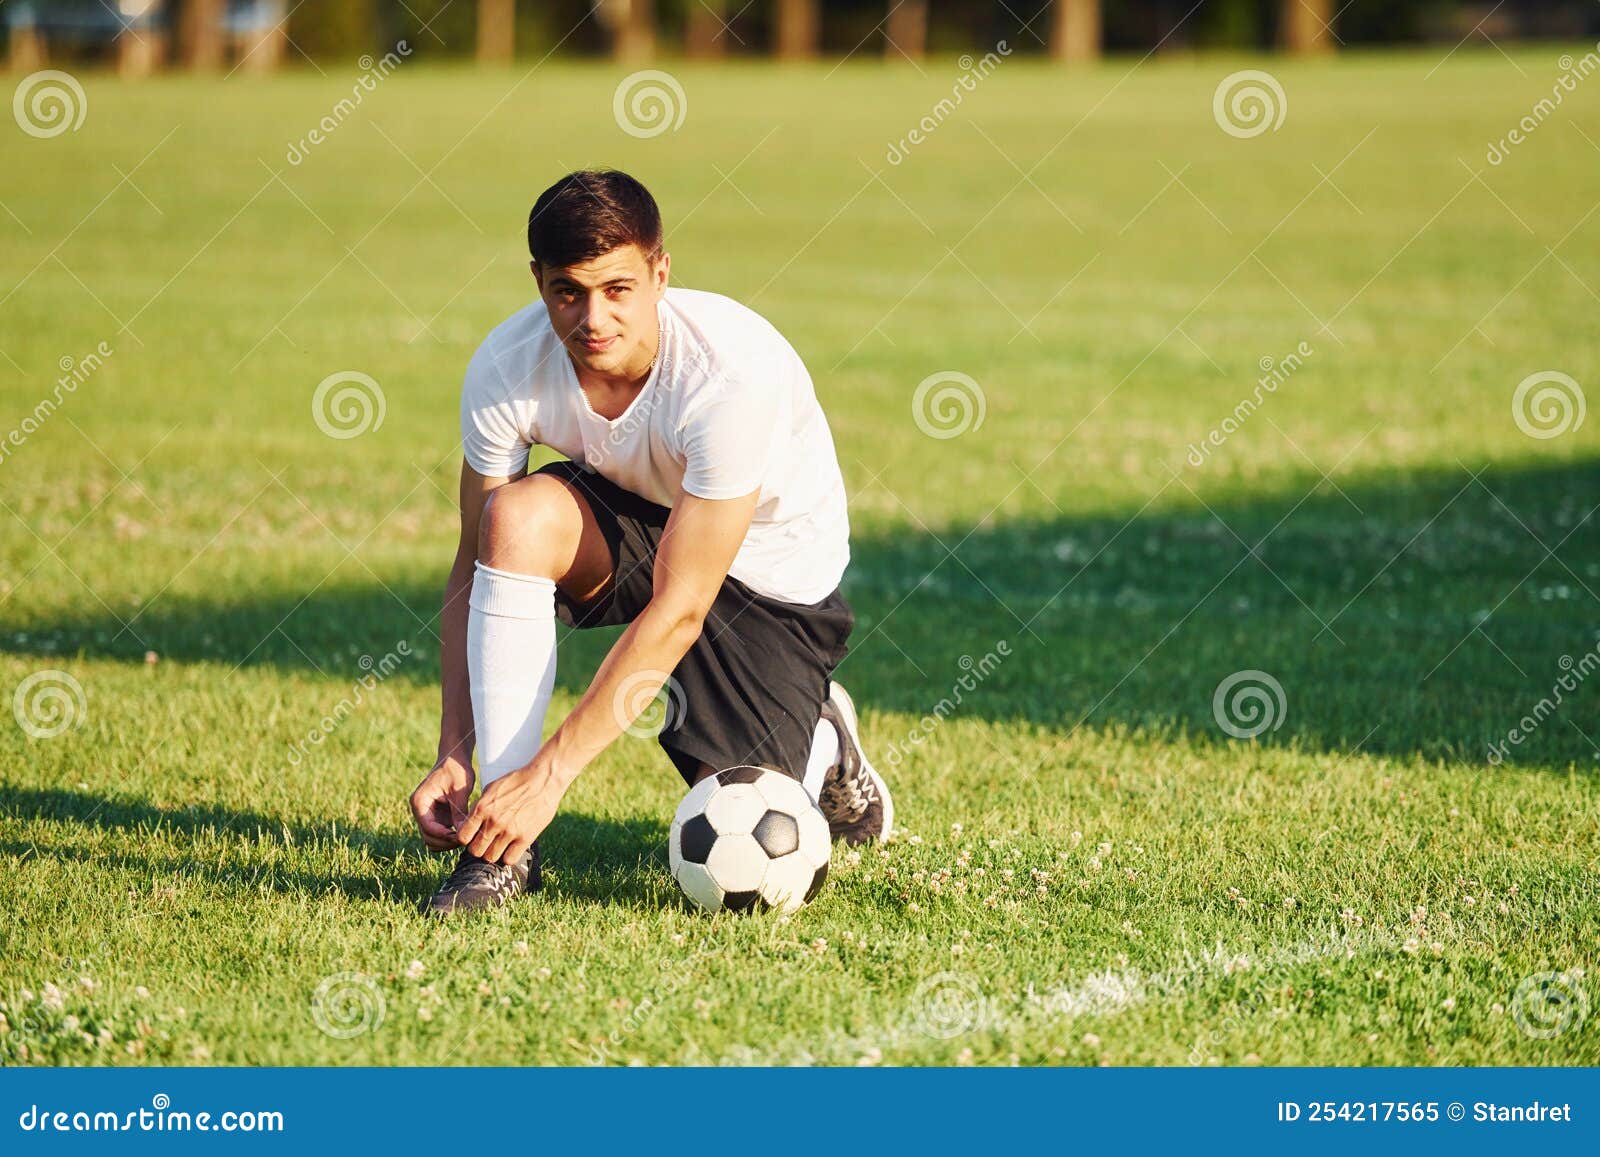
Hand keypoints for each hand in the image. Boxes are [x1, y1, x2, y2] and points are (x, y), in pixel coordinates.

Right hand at [410, 754, 474, 851]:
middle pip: (428, 837)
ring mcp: (426, 815)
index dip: (444, 836)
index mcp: (420, 802)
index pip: (429, 828)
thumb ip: (459, 811)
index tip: (461, 837)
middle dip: (445, 842)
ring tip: (465, 838)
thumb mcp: (460, 789)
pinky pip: (439, 834)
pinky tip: (464, 833)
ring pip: (432, 839)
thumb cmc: (456, 770)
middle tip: (464, 840)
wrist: (454, 759)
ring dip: (446, 842)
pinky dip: (449, 837)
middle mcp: (419, 810)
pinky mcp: (435, 817)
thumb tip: (461, 833)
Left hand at [456, 751, 572, 865]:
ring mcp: (509, 831)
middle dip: (479, 848)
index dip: (467, 839)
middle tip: (487, 842)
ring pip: (491, 857)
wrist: (543, 780)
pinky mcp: (525, 838)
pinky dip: (509, 856)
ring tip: (500, 846)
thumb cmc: (517, 781)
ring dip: (494, 853)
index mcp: (482, 808)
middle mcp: (493, 822)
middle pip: (475, 851)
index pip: (462, 837)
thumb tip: (468, 824)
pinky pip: (509, 859)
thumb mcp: (491, 788)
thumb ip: (479, 807)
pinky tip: (512, 848)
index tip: (473, 837)